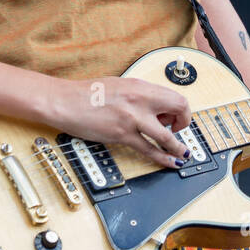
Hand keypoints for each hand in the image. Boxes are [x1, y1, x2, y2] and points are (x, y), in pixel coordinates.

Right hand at [49, 76, 193, 168]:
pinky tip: (170, 162)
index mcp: (140, 86)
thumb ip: (139, 96)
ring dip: (179, 147)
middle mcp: (140, 99)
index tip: (176, 117)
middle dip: (184, 123)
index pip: (174, 96)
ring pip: (167, 136)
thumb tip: (155, 108)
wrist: (65, 101)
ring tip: (182, 153)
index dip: (180, 109)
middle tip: (179, 131)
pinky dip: (163, 158)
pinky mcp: (122, 135)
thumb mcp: (120, 86)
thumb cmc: (87, 94)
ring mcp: (132, 118)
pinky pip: (149, 150)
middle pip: (179, 108)